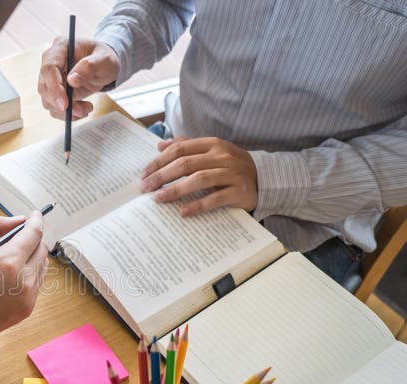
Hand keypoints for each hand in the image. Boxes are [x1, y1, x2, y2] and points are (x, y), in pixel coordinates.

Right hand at [0, 214, 47, 367]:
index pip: (33, 234)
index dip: (35, 220)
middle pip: (42, 249)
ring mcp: (28, 298)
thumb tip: (18, 220)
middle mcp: (24, 281)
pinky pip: (36, 283)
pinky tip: (8, 275)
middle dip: (32, 238)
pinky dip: (28, 273)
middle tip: (17, 234)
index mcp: (7, 263)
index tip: (34, 214)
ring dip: (31, 256)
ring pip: (42, 266)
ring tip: (8, 256)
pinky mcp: (27, 310)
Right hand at [39, 37, 118, 120]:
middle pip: (45, 87)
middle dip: (62, 103)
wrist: (104, 66)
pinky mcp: (54, 91)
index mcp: (61, 47)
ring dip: (66, 111)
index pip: (49, 68)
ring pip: (48, 100)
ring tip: (86, 108)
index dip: (54, 87)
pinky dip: (67, 113)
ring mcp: (51, 78)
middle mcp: (51, 61)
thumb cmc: (104, 58)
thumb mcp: (105, 60)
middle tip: (81, 110)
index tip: (65, 104)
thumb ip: (90, 66)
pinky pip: (54, 107)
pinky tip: (81, 109)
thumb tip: (72, 80)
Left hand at [141, 136, 258, 216]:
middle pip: (186, 164)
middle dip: (162, 176)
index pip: (180, 149)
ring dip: (176, 189)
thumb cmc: (231, 167)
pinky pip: (215, 199)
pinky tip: (183, 212)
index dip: (159, 161)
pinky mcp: (239, 191)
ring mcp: (232, 173)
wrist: (265, 181)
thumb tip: (160, 144)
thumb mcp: (212, 152)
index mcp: (212, 144)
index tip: (144, 174)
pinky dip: (198, 205)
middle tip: (145, 188)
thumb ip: (187, 146)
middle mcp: (222, 157)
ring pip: (199, 179)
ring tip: (159, 198)